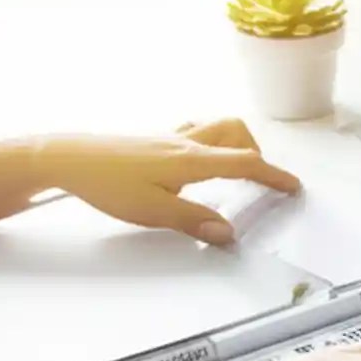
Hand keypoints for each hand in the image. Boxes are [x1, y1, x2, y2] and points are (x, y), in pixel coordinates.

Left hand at [43, 118, 299, 243]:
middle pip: (235, 132)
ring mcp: (168, 136)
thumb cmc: (107, 183)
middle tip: (261, 178)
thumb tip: (229, 233)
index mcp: (191, 160)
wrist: (67, 157)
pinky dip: (207, 141)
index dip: (272, 175)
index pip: (244, 163)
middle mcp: (185, 141)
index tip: (292, 185)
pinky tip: (194, 161)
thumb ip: (195, 221)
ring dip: (233, 142)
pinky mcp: (152, 138)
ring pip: (215, 126)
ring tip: (233, 168)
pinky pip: (192, 130)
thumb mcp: (153, 211)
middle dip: (255, 152)